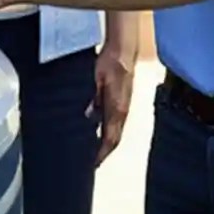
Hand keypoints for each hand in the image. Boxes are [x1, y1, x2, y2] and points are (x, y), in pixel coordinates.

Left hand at [93, 32, 136, 166]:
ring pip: (116, 132)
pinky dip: (108, 132)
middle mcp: (122, 111)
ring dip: (106, 143)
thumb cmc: (109, 62)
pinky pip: (116, 123)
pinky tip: (97, 132)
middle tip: (91, 163)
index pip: (110, 138)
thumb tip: (89, 115)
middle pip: (114, 139)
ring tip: (94, 152)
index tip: (94, 163)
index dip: (102, 153)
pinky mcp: (122, 102)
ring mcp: (124, 107)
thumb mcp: (96, 80)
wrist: (122, 50)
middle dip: (104, 153)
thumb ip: (94, 98)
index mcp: (117, 108)